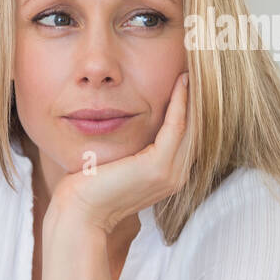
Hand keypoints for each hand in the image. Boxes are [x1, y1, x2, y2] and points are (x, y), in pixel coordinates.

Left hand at [50, 71, 190, 233]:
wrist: (78, 214)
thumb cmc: (87, 188)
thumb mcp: (116, 163)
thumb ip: (129, 148)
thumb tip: (124, 123)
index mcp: (167, 175)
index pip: (186, 135)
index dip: (190, 107)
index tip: (189, 78)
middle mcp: (175, 175)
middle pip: (196, 128)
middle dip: (199, 97)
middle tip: (200, 65)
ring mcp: (169, 173)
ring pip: (192, 125)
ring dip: (194, 95)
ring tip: (195, 67)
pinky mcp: (157, 167)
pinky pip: (176, 126)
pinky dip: (180, 103)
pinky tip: (181, 81)